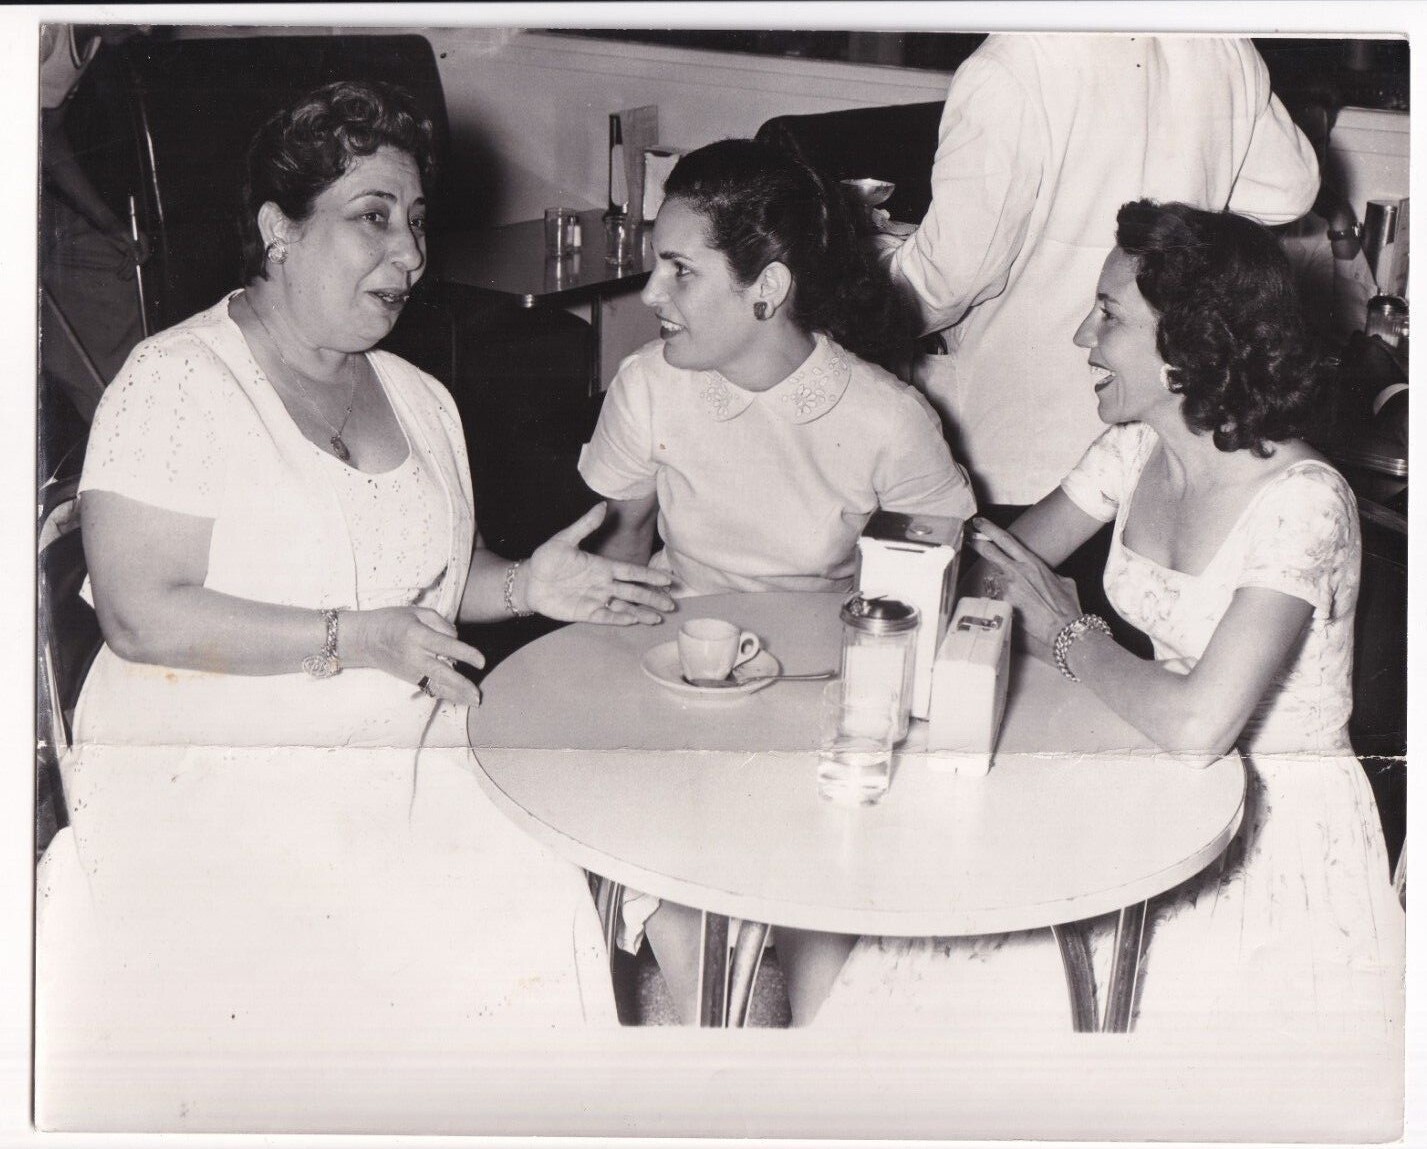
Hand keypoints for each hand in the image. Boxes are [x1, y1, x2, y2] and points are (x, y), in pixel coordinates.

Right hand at [342, 606, 485, 705]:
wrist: (364, 640)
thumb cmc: (392, 621)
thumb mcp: (416, 612)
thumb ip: (440, 623)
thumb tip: (457, 639)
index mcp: (416, 635)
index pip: (446, 645)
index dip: (465, 654)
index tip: (481, 661)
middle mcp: (414, 655)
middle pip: (441, 672)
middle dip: (461, 684)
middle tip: (478, 694)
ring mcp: (411, 670)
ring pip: (437, 684)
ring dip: (457, 694)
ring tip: (475, 702)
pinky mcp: (410, 679)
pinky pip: (431, 687)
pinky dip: (447, 694)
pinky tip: (461, 699)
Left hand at [524, 503, 675, 624]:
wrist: (528, 582)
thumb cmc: (545, 559)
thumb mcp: (564, 540)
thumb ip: (585, 525)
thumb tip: (602, 505)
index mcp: (602, 567)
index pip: (631, 572)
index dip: (649, 575)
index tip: (667, 579)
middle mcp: (603, 584)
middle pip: (633, 591)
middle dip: (652, 597)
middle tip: (671, 604)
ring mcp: (596, 599)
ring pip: (624, 606)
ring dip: (641, 612)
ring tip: (658, 618)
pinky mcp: (585, 612)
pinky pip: (606, 616)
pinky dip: (619, 619)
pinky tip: (633, 620)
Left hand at [965, 517, 1082, 662]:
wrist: (1063, 628)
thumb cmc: (1066, 606)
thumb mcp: (1063, 581)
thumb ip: (1045, 573)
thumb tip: (1040, 574)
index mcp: (1031, 562)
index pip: (1005, 539)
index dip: (989, 529)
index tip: (978, 523)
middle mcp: (1016, 572)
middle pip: (989, 552)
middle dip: (977, 543)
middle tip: (969, 539)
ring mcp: (1007, 588)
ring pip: (994, 579)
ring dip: (999, 585)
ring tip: (1018, 598)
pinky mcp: (1003, 603)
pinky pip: (996, 598)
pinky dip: (1002, 601)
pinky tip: (1017, 610)